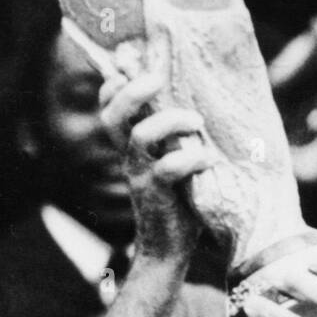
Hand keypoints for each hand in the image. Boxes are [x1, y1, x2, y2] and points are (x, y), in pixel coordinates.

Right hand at [99, 69, 213, 264]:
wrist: (170, 250)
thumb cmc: (179, 202)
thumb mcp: (175, 162)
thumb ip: (176, 136)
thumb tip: (199, 101)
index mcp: (131, 146)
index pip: (109, 106)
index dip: (114, 84)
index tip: (133, 66)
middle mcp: (129, 157)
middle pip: (113, 114)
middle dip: (133, 91)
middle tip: (159, 79)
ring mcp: (139, 175)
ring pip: (140, 135)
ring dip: (170, 121)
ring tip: (196, 121)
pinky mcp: (155, 194)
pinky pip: (166, 168)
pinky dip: (189, 159)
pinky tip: (207, 160)